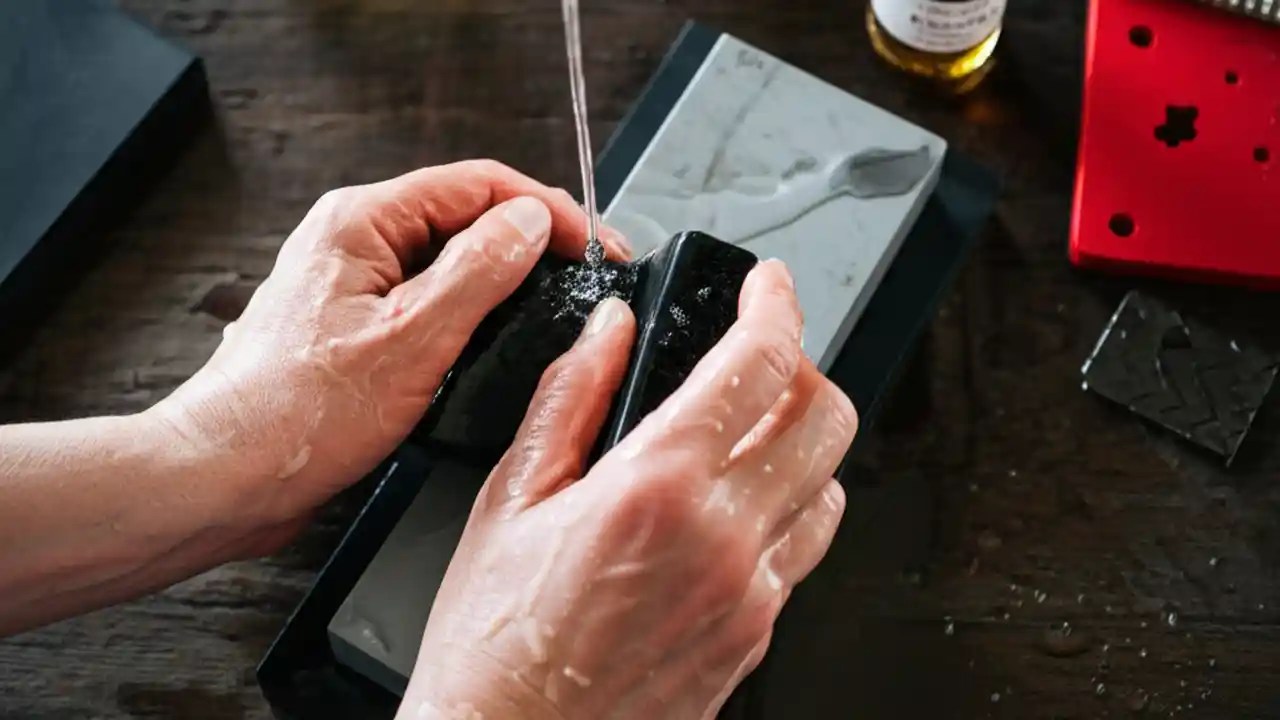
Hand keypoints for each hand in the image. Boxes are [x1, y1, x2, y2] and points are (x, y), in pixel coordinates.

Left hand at [150, 160, 630, 535]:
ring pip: (449, 264)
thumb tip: (529, 222)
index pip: (478, 185)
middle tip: (582, 280)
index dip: (547, 210)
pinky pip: (428, 303)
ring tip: (548, 311)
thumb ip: (479, 272)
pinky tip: (491, 346)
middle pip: (465, 217)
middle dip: (530, 244)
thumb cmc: (296, 417)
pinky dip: (468, 317)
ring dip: (500, 283)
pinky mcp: (354, 327)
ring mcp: (352, 285)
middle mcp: (353, 242)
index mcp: (361, 223)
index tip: (592, 247)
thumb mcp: (412, 340)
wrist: (228, 477)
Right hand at [402, 261, 856, 719]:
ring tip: (749, 435)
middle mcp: (723, 539)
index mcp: (658, 487)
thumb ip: (570, 396)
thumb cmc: (494, 643)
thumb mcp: (511, 499)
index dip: (777, 304)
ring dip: (803, 443)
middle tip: (761, 358)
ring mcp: (750, 595)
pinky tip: (732, 511)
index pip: (759, 363)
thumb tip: (608, 330)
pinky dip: (787, 510)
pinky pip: (802, 553)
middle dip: (805, 366)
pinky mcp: (755, 637)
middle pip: (826, 418)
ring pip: (830, 486)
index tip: (768, 286)